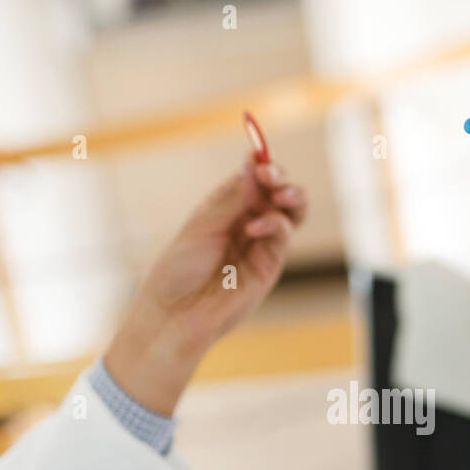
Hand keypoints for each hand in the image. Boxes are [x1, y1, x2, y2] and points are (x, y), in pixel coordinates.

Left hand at [104, 152, 307, 414]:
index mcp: (226, 207)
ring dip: (291, 197)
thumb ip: (233, 197)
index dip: (260, 164)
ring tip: (280, 195)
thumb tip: (252, 163)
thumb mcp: (203, 224)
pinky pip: (283, 235)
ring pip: (291, 212)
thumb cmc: (179, 268)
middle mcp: (247, 222)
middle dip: (280, 179)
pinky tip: (254, 228)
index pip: (252, 177)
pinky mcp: (270, 265)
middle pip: (278, 191)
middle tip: (272, 177)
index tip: (259, 157)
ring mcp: (261, 244)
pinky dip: (275, 224)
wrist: (177, 312)